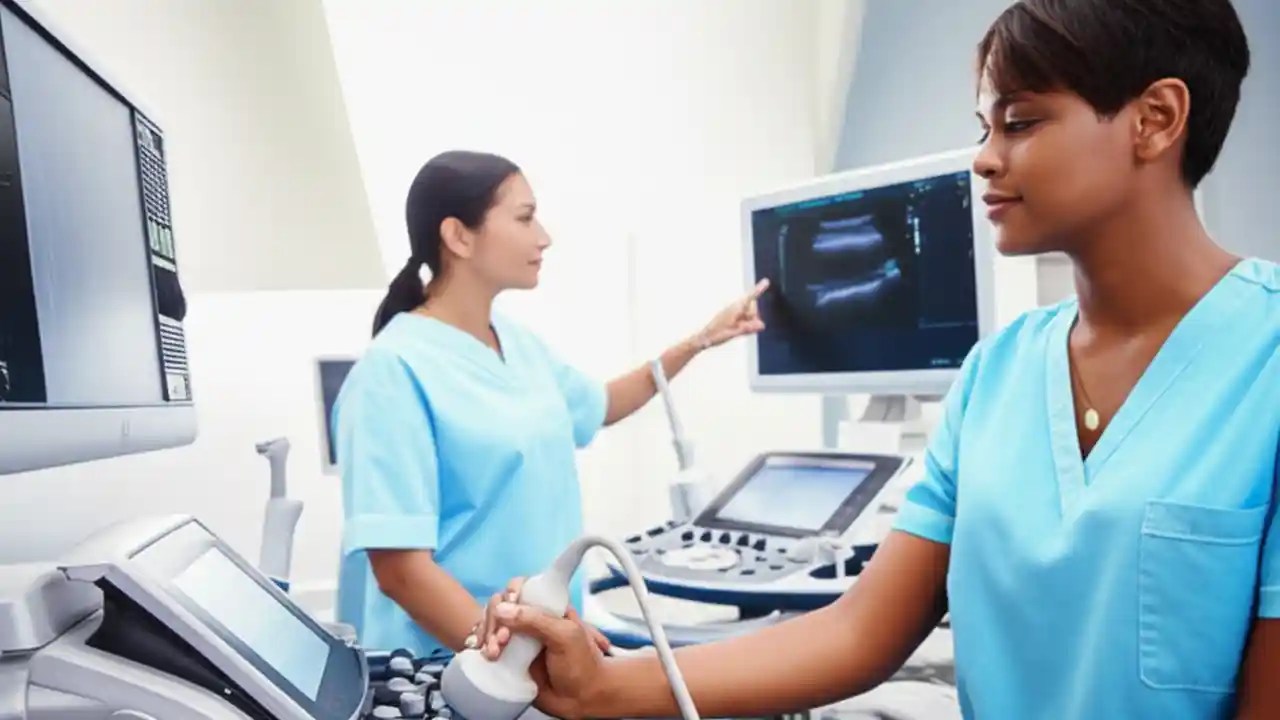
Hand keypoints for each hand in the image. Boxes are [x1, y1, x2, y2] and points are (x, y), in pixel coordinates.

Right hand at [470, 577, 610, 659]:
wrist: (582, 701)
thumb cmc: (582, 665)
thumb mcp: (564, 636)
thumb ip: (535, 620)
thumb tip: (502, 609)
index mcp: (548, 608)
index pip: (523, 588)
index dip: (511, 593)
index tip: (510, 603)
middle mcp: (531, 621)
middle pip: (501, 606)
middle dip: (496, 619)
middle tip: (503, 639)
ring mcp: (518, 640)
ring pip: (492, 626)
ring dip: (488, 634)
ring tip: (494, 653)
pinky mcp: (510, 660)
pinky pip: (490, 647)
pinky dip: (484, 648)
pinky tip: (487, 656)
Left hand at [694, 278, 768, 349]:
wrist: (704, 338)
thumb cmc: (716, 335)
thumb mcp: (734, 333)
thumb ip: (748, 328)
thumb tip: (761, 325)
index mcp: (735, 309)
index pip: (750, 297)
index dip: (758, 289)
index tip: (766, 281)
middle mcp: (734, 307)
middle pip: (752, 308)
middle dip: (753, 316)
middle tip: (742, 328)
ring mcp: (733, 311)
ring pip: (748, 313)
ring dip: (748, 321)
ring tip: (737, 330)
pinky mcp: (732, 316)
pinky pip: (744, 318)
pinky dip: (744, 323)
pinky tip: (737, 329)